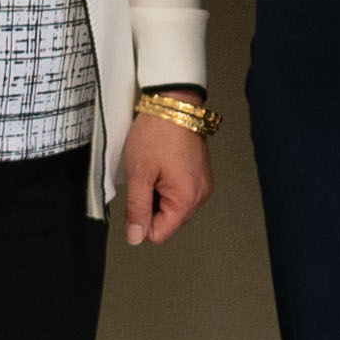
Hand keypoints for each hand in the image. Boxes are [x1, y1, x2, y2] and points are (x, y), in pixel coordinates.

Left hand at [121, 113, 210, 244]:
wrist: (174, 103)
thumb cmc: (158, 131)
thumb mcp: (139, 173)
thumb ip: (137, 209)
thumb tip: (136, 236)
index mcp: (187, 198)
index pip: (159, 233)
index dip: (141, 220)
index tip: (137, 196)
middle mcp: (200, 195)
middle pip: (168, 221)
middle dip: (151, 205)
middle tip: (146, 177)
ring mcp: (202, 184)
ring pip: (173, 207)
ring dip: (159, 193)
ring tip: (155, 168)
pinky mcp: (201, 175)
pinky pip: (181, 192)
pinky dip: (168, 184)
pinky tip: (163, 165)